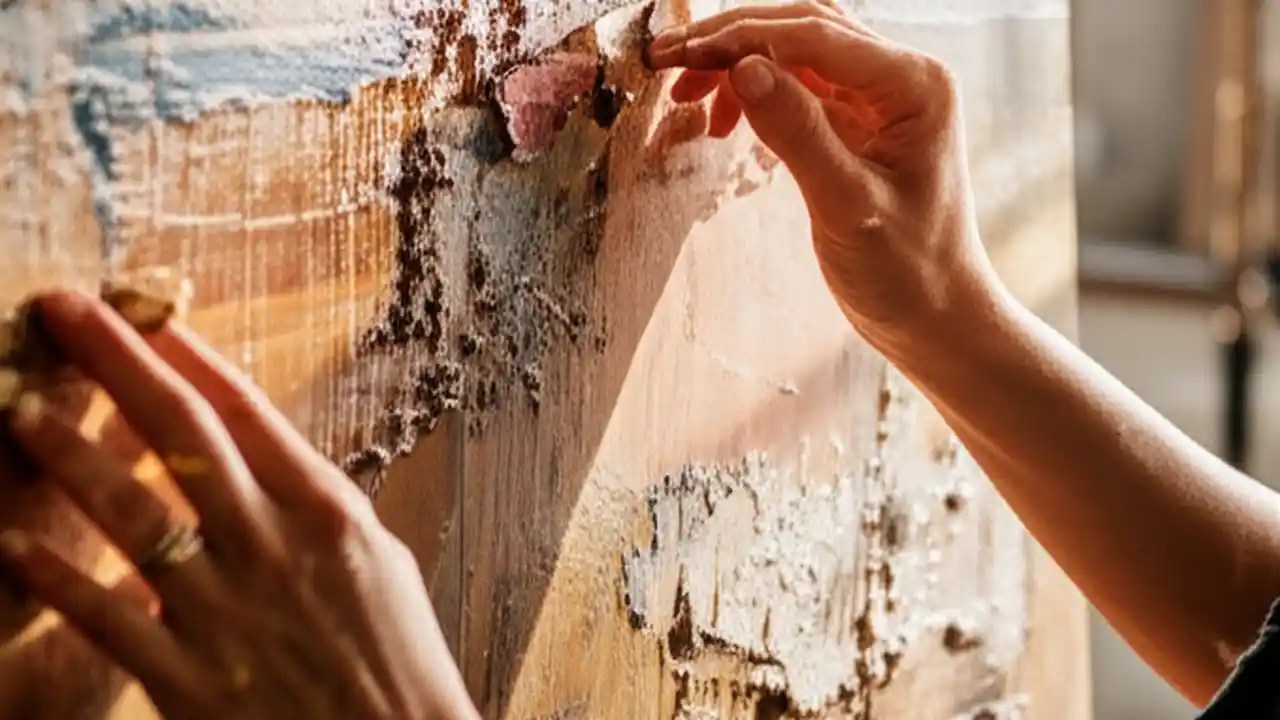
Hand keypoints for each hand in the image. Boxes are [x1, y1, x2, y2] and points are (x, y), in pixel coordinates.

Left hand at [0, 291, 478, 719]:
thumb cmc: (400, 663)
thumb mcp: (380, 564)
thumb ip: (316, 510)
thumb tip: (259, 466)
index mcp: (330, 512)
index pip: (245, 412)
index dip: (186, 354)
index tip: (141, 310)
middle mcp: (274, 547)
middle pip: (181, 436)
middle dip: (117, 364)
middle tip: (60, 308)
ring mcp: (228, 611)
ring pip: (131, 514)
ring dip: (69, 456)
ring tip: (16, 412)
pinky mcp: (189, 681)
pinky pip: (108, 616)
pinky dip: (58, 578)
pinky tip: (13, 543)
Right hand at [648, 2, 1005, 361]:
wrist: (936, 319)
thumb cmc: (909, 272)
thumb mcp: (847, 205)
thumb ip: (798, 133)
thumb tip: (743, 68)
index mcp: (913, 85)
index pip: (815, 34)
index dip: (742, 37)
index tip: (682, 55)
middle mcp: (901, 79)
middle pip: (802, 27)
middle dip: (732, 39)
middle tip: (667, 59)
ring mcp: (880, 100)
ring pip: (796, 52)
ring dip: (738, 63)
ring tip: (686, 93)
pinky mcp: (859, 124)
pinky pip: (799, 87)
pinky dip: (755, 93)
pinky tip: (723, 120)